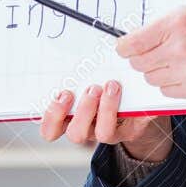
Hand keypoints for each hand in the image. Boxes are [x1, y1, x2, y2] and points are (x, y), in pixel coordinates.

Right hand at [39, 81, 172, 161]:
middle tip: (92, 89)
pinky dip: (134, 108)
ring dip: (106, 108)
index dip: (52, 117)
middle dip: (83, 110)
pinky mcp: (130, 131)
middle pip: (75, 134)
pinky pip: (132, 126)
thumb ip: (74, 76)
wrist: (129, 102)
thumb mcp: (81, 81)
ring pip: (103, 133)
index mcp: (69, 120)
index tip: (62, 94)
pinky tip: (133, 92)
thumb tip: (64, 51)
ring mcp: (108, 132)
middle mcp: (87, 130)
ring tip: (111, 86)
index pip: (50, 130)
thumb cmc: (97, 87)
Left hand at [116, 0, 185, 114]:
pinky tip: (183, 72)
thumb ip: (170, 17)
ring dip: (156, 71)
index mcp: (177, 22)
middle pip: (139, 63)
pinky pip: (168, 92)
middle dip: (141, 58)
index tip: (125, 47)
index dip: (124, 46)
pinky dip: (170, 85)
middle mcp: (180, 48)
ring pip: (152, 79)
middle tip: (152, 52)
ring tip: (173, 60)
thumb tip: (147, 30)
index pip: (131, 43)